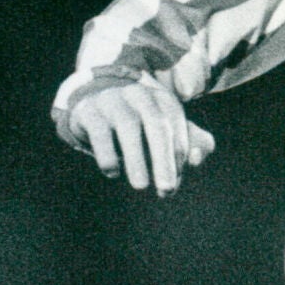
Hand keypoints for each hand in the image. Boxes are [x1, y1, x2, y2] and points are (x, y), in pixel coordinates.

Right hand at [72, 81, 214, 195]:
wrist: (92, 102)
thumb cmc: (139, 124)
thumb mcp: (167, 131)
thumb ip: (193, 145)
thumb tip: (195, 160)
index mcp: (164, 99)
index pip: (177, 128)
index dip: (178, 158)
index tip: (172, 185)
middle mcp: (140, 94)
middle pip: (158, 125)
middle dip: (164, 159)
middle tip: (167, 189)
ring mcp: (113, 100)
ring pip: (128, 126)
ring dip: (136, 159)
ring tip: (141, 186)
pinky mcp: (88, 110)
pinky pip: (99, 133)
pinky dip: (107, 154)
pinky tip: (112, 172)